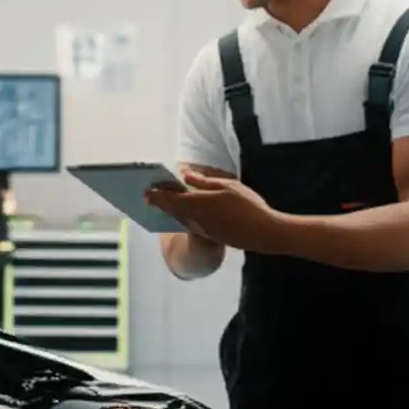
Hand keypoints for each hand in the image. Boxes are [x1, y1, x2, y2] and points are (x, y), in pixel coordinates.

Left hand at [144, 168, 282, 251]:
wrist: (263, 234)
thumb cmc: (248, 206)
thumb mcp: (227, 186)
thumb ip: (203, 181)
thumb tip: (184, 173)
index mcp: (198, 204)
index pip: (170, 199)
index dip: (156, 194)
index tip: (145, 190)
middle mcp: (195, 219)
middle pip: (172, 210)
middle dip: (159, 202)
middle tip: (148, 195)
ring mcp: (203, 229)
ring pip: (181, 218)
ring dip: (170, 209)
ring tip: (164, 200)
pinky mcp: (210, 235)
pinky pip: (190, 224)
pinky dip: (183, 216)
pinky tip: (184, 210)